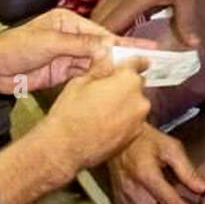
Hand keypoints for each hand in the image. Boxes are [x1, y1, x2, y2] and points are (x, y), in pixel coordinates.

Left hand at [0, 8, 155, 92]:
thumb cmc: (17, 47)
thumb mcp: (51, 43)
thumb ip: (81, 45)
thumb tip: (110, 46)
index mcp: (69, 22)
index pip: (101, 34)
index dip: (124, 42)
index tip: (146, 47)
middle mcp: (71, 37)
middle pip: (102, 48)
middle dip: (124, 56)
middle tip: (151, 61)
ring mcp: (67, 56)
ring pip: (96, 63)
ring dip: (113, 69)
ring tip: (139, 74)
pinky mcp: (62, 73)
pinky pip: (85, 75)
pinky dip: (99, 79)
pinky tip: (115, 82)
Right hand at [40, 56, 151, 174]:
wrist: (65, 148)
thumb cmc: (70, 113)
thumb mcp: (80, 82)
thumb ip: (99, 68)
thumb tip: (105, 54)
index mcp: (127, 80)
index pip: (137, 64)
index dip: (134, 62)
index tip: (138, 61)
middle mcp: (139, 99)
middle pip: (136, 85)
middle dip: (124, 85)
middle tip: (104, 90)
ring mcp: (139, 119)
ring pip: (134, 104)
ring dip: (124, 103)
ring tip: (101, 110)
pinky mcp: (134, 136)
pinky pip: (132, 120)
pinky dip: (123, 119)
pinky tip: (105, 122)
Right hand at [91, 0, 200, 47]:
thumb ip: (185, 22)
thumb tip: (193, 45)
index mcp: (133, 1)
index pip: (111, 27)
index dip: (107, 44)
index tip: (108, 59)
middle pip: (98, 20)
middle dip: (98, 39)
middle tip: (102, 57)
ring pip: (98, 10)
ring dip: (98, 27)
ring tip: (103, 46)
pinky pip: (103, 2)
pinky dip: (102, 16)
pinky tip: (110, 26)